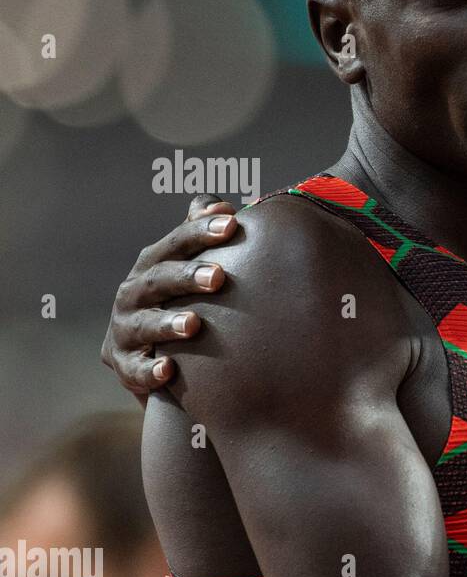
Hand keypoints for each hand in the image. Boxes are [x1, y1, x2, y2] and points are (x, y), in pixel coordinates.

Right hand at [100, 195, 239, 394]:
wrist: (150, 358)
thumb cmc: (177, 303)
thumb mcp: (185, 269)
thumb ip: (198, 235)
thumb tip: (220, 205)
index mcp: (151, 267)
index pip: (175, 244)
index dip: (199, 232)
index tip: (232, 223)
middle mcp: (132, 294)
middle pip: (157, 280)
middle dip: (186, 276)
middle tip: (219, 277)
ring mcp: (124, 330)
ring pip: (142, 325)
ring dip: (166, 323)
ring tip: (193, 325)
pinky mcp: (123, 366)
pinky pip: (134, 370)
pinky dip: (148, 371)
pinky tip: (168, 370)